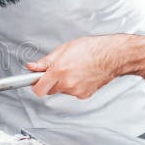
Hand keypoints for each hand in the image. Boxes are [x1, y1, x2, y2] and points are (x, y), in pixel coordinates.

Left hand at [25, 34, 144, 99]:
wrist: (113, 55)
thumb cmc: (91, 49)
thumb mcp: (63, 49)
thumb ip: (45, 62)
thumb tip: (31, 67)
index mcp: (59, 71)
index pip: (38, 89)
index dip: (35, 85)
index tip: (35, 81)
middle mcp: (67, 83)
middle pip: (49, 90)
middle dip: (50, 82)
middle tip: (57, 70)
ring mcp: (77, 91)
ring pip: (61, 91)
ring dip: (63, 83)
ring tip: (73, 69)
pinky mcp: (84, 95)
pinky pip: (72, 92)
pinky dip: (74, 86)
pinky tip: (81, 75)